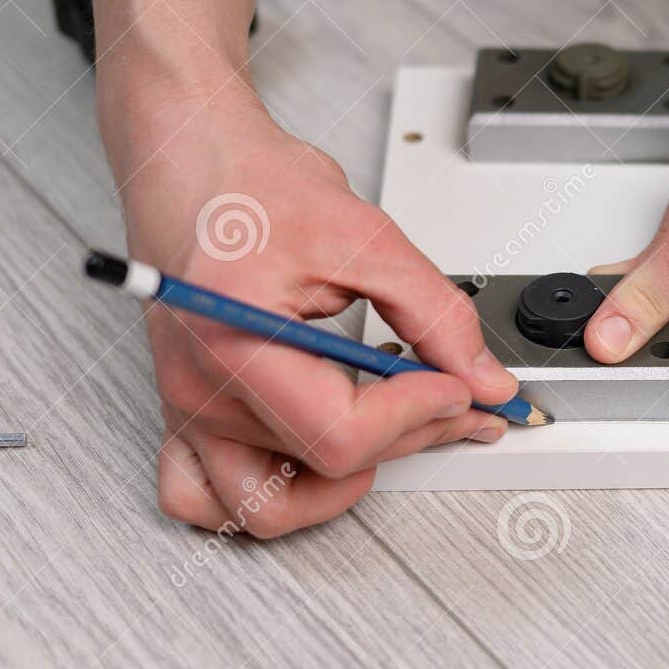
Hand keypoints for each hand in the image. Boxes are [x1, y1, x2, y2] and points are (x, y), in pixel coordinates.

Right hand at [102, 81, 519, 536]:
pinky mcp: (187, 415)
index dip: (418, 416)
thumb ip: (436, 315)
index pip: (342, 435)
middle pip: (326, 466)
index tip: (457, 383)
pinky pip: (205, 500)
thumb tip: (482, 380)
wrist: (192, 160)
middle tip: (457, 391)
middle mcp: (199, 388)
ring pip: (268, 508)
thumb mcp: (367, 235)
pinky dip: (266, 497)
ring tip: (384, 426)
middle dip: (411, 433)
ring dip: (340, 482)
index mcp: (233, 338)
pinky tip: (315, 454)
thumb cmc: (253, 185)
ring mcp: (186, 409)